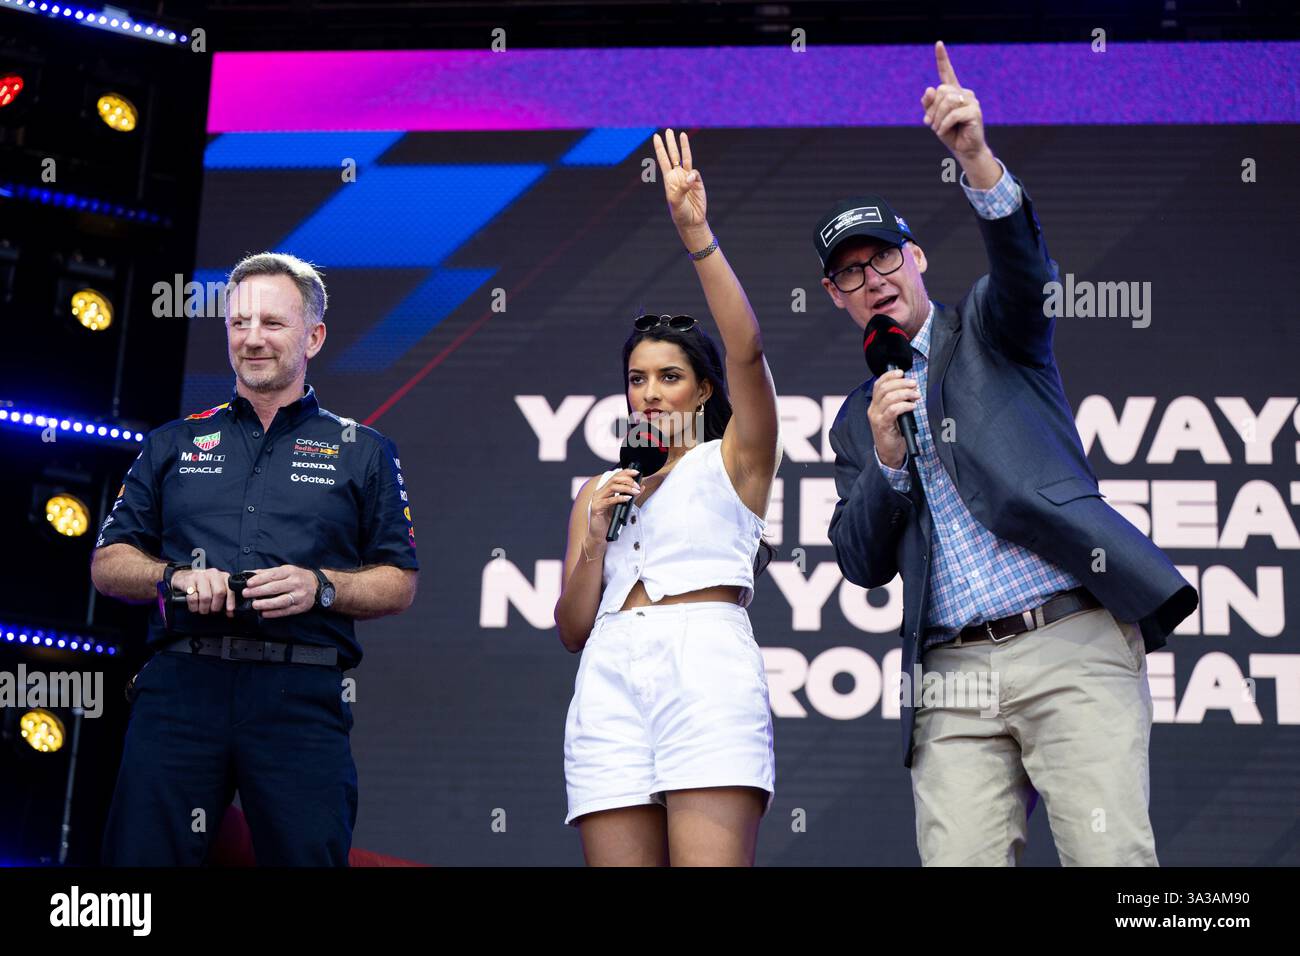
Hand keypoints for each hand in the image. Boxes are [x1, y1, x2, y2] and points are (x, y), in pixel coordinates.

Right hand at [172, 567, 234, 616]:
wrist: (185, 576)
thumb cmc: (203, 585)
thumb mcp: (216, 588)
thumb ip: (224, 597)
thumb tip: (230, 612)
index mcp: (223, 576)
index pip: (230, 589)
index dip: (231, 601)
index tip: (230, 611)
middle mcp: (213, 574)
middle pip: (219, 592)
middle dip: (216, 606)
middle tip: (212, 611)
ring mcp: (200, 576)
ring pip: (206, 596)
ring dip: (204, 608)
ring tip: (203, 609)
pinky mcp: (189, 580)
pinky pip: (193, 597)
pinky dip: (194, 606)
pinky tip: (194, 606)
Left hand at [241, 565, 318, 618]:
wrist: (318, 586)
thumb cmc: (298, 577)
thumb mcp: (285, 570)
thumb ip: (266, 572)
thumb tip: (247, 573)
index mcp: (290, 572)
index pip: (273, 575)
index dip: (259, 579)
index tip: (248, 583)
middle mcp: (295, 583)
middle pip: (275, 588)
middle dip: (259, 591)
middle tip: (247, 594)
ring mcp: (299, 595)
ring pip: (281, 601)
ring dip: (266, 603)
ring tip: (255, 605)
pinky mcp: (300, 607)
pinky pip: (286, 611)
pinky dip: (274, 613)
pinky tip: (264, 613)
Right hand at [586, 469, 642, 539]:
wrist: (599, 535)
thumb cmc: (610, 521)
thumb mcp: (622, 506)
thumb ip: (631, 496)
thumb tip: (641, 487)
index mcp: (604, 490)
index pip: (615, 476)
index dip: (626, 472)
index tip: (637, 472)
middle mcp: (599, 492)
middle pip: (614, 479)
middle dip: (627, 480)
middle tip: (637, 485)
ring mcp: (597, 499)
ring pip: (612, 487)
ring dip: (626, 488)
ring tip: (635, 492)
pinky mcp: (596, 507)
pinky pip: (609, 500)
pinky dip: (620, 498)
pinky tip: (627, 499)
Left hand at [652, 129, 707, 238]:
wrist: (692, 220)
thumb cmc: (680, 212)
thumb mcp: (676, 201)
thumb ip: (682, 187)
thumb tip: (691, 175)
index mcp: (668, 179)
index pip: (663, 160)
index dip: (659, 148)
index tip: (655, 137)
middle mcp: (677, 175)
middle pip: (673, 155)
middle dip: (670, 143)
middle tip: (668, 131)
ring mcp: (687, 177)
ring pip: (685, 158)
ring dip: (683, 147)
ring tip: (682, 134)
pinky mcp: (697, 182)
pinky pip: (695, 173)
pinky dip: (693, 175)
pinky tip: (692, 182)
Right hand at [868, 370, 919, 468]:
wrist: (889, 453)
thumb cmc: (894, 433)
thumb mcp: (894, 415)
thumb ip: (898, 402)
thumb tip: (910, 389)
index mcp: (875, 405)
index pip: (878, 384)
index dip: (889, 375)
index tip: (901, 372)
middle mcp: (873, 409)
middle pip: (883, 388)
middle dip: (901, 383)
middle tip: (914, 384)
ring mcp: (876, 417)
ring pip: (888, 397)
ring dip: (905, 393)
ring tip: (916, 395)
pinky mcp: (882, 426)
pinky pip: (893, 410)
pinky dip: (904, 405)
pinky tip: (912, 406)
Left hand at [920, 41, 985, 160]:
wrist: (964, 149)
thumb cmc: (949, 133)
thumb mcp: (933, 119)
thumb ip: (929, 104)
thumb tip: (929, 89)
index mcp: (953, 92)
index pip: (947, 73)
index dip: (942, 59)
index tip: (938, 43)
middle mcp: (964, 92)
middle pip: (941, 91)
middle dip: (932, 110)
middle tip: (932, 124)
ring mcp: (971, 101)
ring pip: (947, 101)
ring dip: (937, 118)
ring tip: (939, 129)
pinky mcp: (975, 111)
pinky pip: (953, 114)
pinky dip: (944, 125)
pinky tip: (943, 132)